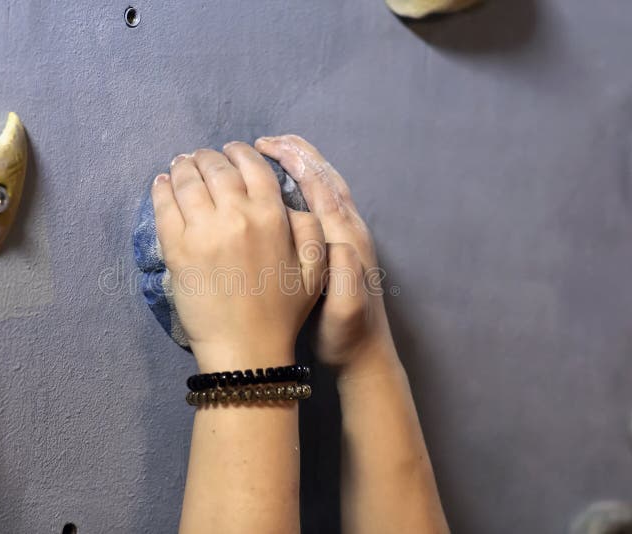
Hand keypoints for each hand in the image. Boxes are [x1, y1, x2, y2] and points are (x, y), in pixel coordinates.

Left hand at [151, 143, 326, 372]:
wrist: (246, 350)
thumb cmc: (283, 313)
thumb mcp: (313, 269)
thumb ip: (309, 229)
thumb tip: (290, 203)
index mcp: (271, 215)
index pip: (252, 166)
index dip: (239, 152)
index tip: (231, 151)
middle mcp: (236, 214)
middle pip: (216, 167)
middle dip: (208, 157)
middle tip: (201, 158)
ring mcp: (202, 230)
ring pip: (187, 181)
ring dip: (183, 167)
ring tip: (180, 165)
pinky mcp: (176, 248)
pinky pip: (164, 207)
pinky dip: (161, 189)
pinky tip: (162, 184)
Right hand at [255, 135, 398, 375]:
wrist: (366, 356)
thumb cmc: (347, 336)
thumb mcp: (346, 311)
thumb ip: (345, 275)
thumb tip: (337, 243)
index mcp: (346, 240)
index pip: (321, 188)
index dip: (295, 163)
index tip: (266, 147)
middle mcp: (351, 232)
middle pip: (326, 178)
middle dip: (298, 154)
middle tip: (266, 140)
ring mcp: (349, 238)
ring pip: (327, 187)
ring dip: (303, 165)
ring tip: (275, 152)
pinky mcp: (342, 248)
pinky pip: (324, 203)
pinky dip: (306, 184)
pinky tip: (288, 186)